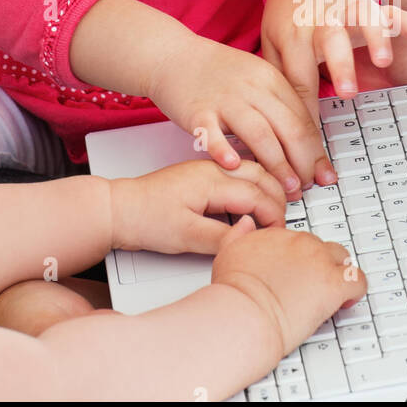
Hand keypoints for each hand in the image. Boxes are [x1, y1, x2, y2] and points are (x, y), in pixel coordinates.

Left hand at [108, 159, 286, 254]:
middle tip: (286, 222)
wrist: (119, 208)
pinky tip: (257, 199)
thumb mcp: (186, 236)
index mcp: (211, 180)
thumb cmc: (146, 219)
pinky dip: (256, 186)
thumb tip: (253, 235)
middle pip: (261, 176)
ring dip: (270, 188)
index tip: (278, 235)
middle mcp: (212, 169)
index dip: (274, 217)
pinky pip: (239, 174)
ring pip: (252, 171)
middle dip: (279, 198)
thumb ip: (223, 237)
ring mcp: (207, 169)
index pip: (257, 195)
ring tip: (280, 208)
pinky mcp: (202, 175)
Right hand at [147, 36, 335, 196]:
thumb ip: (278, 104)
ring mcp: (224, 99)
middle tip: (309, 187)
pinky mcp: (197, 110)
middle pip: (289, 128)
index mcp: (270, 78)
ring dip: (277, 165)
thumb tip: (306, 141)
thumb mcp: (255, 76)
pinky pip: (212, 133)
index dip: (316, 151)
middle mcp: (251, 87)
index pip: (304, 119)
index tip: (323, 174)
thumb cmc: (213, 70)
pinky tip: (232, 166)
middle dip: (304, 163)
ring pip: (260, 134)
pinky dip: (223, 150)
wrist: (171, 54)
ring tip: (286, 188)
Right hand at [211, 225, 365, 362]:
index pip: (298, 240)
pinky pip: (358, 281)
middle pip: (322, 247)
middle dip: (320, 265)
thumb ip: (238, 233)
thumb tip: (246, 222)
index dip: (299, 259)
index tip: (295, 274)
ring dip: (339, 274)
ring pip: (342, 260)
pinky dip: (355, 291)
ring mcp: (320, 262)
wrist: (246, 312)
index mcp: (277, 235)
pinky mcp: (334, 285)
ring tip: (331, 293)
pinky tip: (344, 302)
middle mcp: (300, 243)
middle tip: (313, 285)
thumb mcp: (227, 251)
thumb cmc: (234, 291)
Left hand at [261, 0, 406, 118]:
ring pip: (364, 19)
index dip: (306, 108)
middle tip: (348, 93)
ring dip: (375, 38)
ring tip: (384, 62)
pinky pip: (393, 11)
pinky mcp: (370, 5)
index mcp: (294, 34)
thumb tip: (280, 115)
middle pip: (331, 40)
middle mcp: (322, 19)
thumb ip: (278, 75)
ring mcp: (348, 9)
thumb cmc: (287, 16)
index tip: (313, 137)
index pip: (299, 76)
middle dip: (341, 65)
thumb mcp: (272, 43)